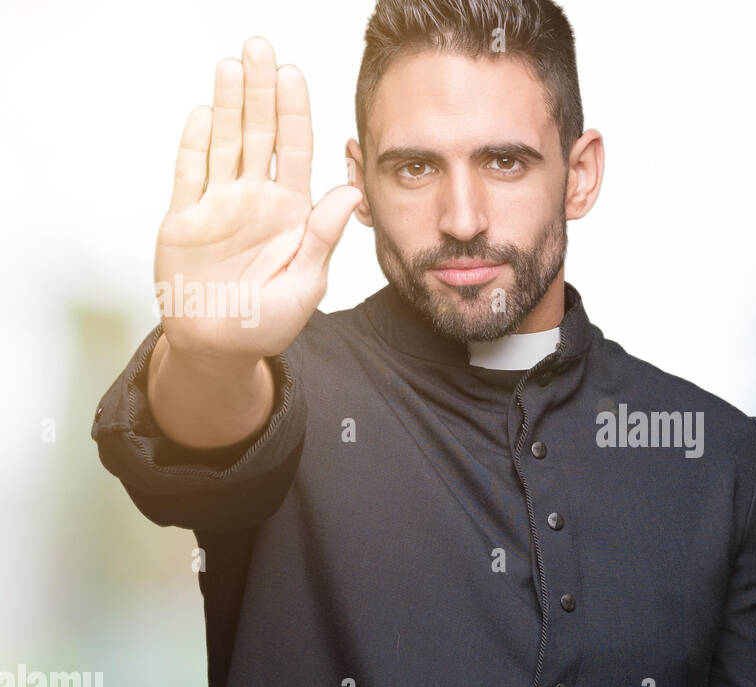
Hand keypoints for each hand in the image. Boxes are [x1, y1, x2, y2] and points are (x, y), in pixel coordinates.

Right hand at [153, 36, 360, 363]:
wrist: (220, 348)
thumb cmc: (268, 322)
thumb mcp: (307, 283)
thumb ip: (324, 237)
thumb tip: (350, 193)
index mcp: (291, 213)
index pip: (296, 151)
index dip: (294, 113)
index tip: (294, 76)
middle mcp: (256, 200)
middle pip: (259, 134)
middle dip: (261, 92)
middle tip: (261, 48)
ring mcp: (219, 205)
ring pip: (224, 143)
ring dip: (228, 104)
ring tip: (233, 65)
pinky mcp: (185, 219)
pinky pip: (189, 172)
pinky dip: (195, 143)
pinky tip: (203, 112)